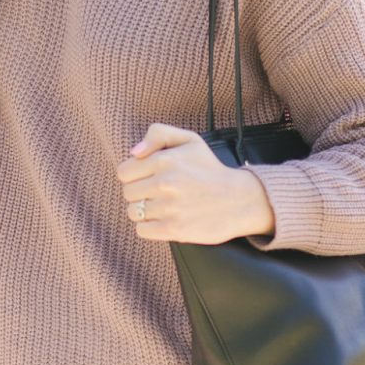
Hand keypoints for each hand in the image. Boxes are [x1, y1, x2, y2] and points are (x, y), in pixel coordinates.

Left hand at [117, 124, 274, 243]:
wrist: (239, 200)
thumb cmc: (209, 169)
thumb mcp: (189, 140)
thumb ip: (158, 134)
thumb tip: (134, 153)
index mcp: (166, 160)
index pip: (124, 172)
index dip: (135, 174)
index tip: (149, 177)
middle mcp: (166, 183)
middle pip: (128, 193)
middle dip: (140, 192)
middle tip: (159, 192)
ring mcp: (170, 208)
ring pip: (133, 212)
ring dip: (144, 210)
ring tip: (163, 205)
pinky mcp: (174, 230)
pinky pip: (142, 230)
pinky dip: (150, 226)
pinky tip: (166, 218)